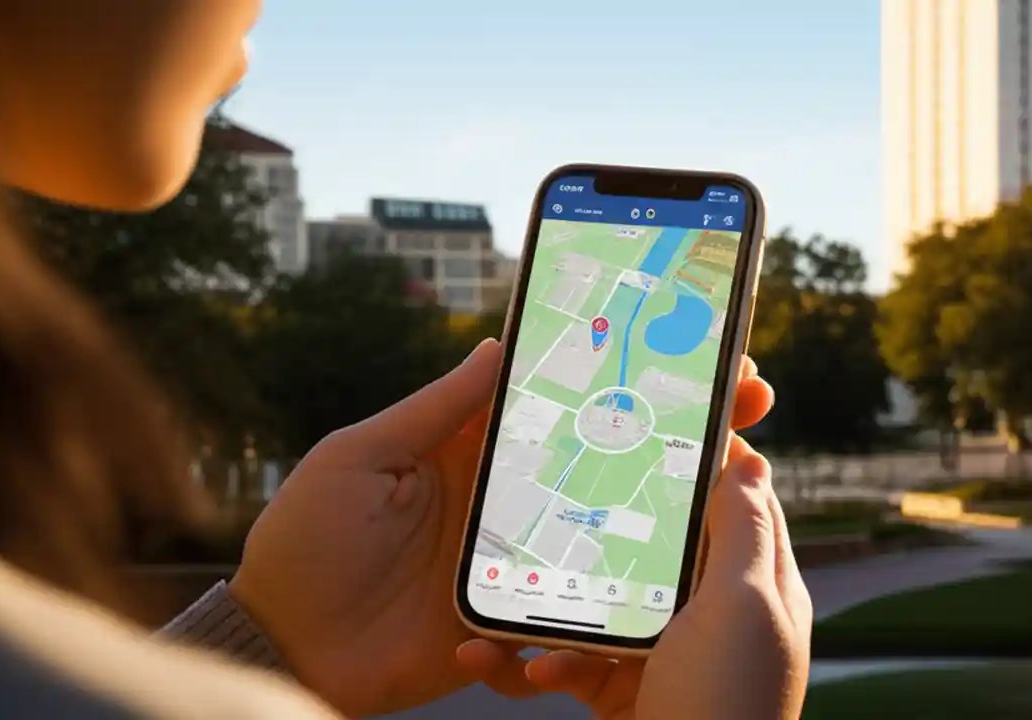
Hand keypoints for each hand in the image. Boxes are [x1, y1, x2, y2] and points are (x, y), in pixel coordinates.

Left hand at [231, 340, 775, 715]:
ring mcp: (519, 554)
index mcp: (470, 447)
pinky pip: (580, 597)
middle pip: (603, 452)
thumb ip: (433, 408)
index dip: (617, 368)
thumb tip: (500, 344)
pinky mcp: (519, 611)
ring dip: (669, 498)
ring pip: (609, 520)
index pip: (559, 398)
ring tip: (733, 470)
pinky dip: (621, 585)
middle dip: (673, 423)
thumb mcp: (362, 457)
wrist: (287, 643)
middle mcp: (507, 495)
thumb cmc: (308, 541)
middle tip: (743, 395)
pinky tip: (677, 562)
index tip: (682, 340)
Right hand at [470, 436, 811, 719]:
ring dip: (545, 602)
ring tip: (501, 597)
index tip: (644, 419)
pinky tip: (504, 663)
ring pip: (596, 603)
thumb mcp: (743, 607)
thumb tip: (750, 457)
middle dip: (596, 523)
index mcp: (750, 587)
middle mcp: (707, 616)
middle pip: (650, 543)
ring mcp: (661, 654)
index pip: (730, 501)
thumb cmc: (727, 704)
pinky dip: (532, 662)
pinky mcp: (619, 690)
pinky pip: (568, 660)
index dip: (696, 456)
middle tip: (547, 486)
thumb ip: (743, 532)